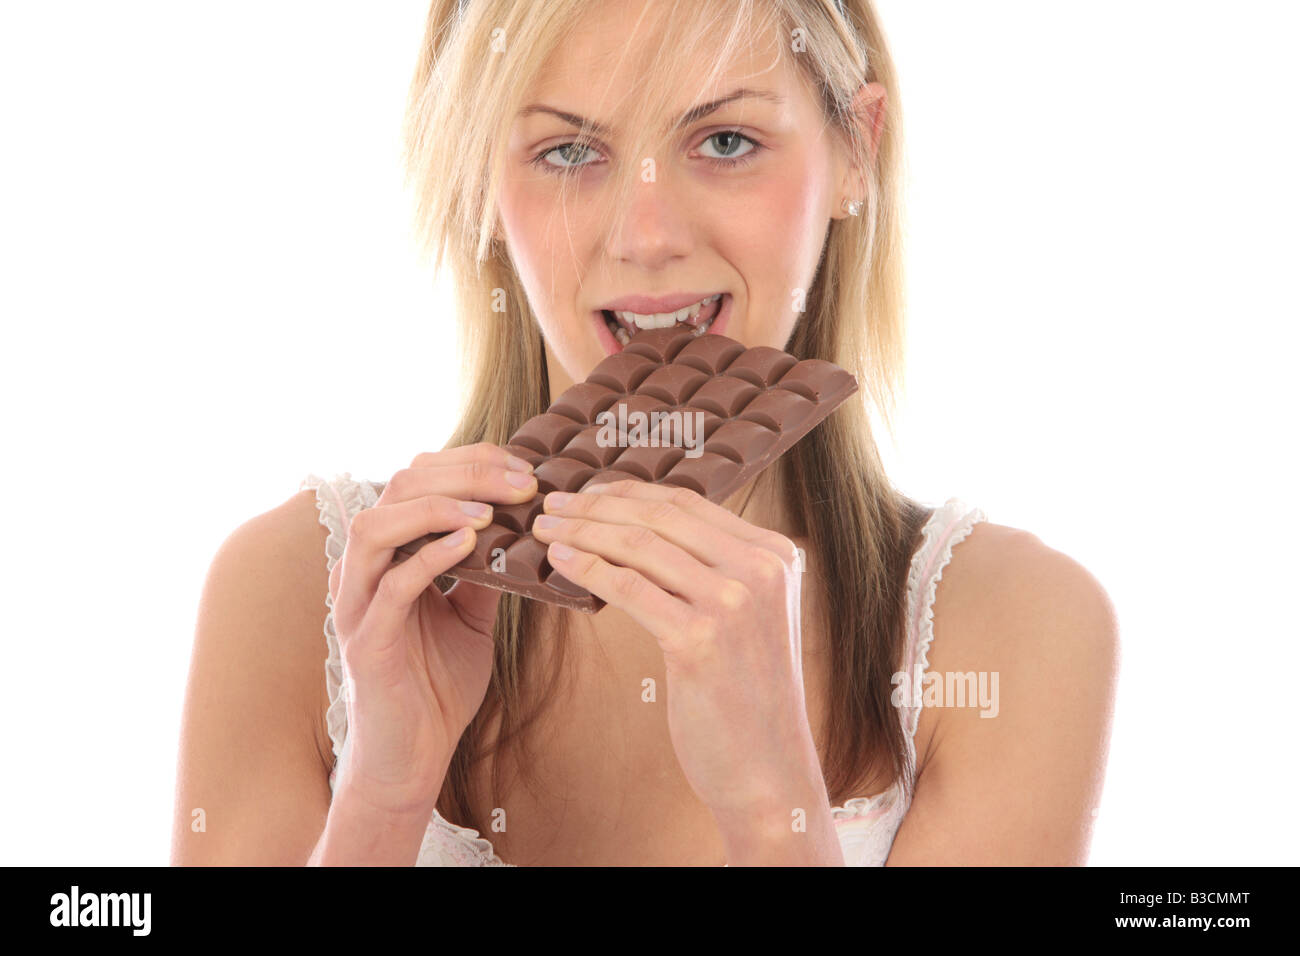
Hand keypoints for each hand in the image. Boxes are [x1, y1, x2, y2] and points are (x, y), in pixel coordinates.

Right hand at [327, 443, 538, 816]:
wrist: (412, 757)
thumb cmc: (437, 686)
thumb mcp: (472, 617)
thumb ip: (486, 572)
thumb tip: (525, 529)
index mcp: (389, 555)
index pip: (416, 479)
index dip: (468, 463)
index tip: (522, 469)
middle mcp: (364, 569)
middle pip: (397, 488)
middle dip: (463, 474)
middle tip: (519, 483)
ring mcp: (357, 604)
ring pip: (375, 527)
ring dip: (436, 508)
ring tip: (487, 511)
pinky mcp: (365, 642)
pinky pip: (390, 587)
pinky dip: (429, 558)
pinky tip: (469, 545)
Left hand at [529, 479, 826, 817]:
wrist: (768, 770)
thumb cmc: (746, 694)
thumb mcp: (749, 615)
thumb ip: (716, 568)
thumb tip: (644, 527)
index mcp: (777, 554)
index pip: (689, 503)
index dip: (629, 491)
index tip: (587, 491)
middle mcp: (762, 569)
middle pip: (662, 516)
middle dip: (598, 504)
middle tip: (554, 503)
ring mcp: (734, 602)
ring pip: (640, 545)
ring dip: (583, 530)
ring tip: (546, 529)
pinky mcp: (701, 640)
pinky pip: (629, 588)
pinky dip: (588, 568)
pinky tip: (559, 562)